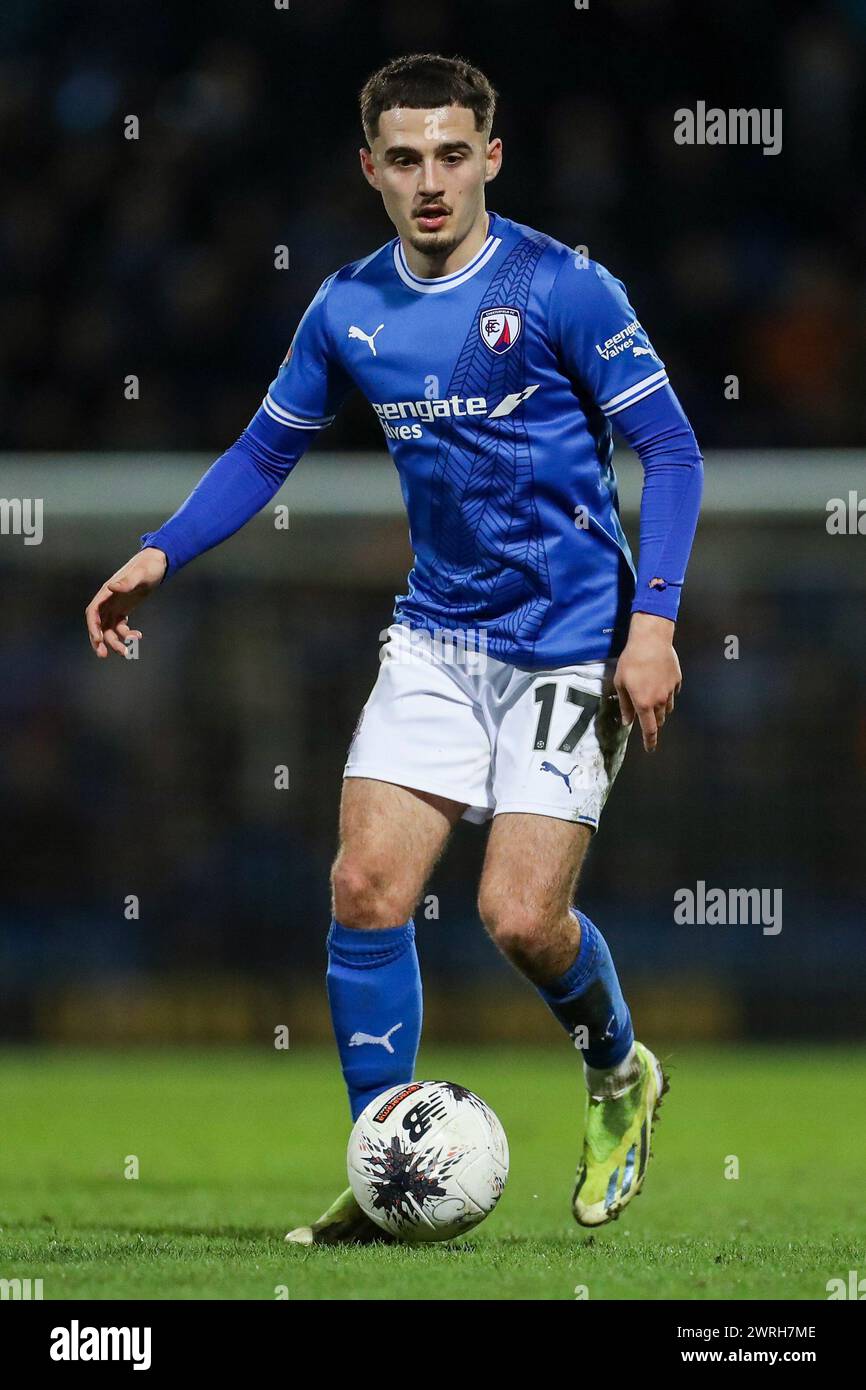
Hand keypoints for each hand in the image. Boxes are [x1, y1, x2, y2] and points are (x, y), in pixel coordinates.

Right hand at [85, 547, 167, 658]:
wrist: (158, 563)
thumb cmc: (148, 566)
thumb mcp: (140, 574)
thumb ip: (127, 582)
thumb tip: (111, 586)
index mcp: (107, 592)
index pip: (93, 612)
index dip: (93, 627)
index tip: (98, 640)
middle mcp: (108, 600)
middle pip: (98, 624)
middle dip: (99, 640)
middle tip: (104, 655)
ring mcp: (115, 605)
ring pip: (108, 628)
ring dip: (114, 641)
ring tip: (126, 652)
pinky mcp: (123, 609)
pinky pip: (119, 626)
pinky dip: (126, 634)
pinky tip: (138, 636)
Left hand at [614, 612, 681, 751]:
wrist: (651, 641)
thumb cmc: (631, 661)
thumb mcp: (620, 683)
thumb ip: (625, 705)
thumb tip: (627, 722)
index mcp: (644, 704)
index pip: (649, 730)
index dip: (650, 741)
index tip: (650, 749)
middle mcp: (660, 701)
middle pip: (659, 720)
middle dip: (652, 722)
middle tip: (645, 716)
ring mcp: (670, 691)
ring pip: (667, 708)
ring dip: (660, 709)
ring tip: (651, 697)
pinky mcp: (677, 680)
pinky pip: (673, 694)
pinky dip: (666, 694)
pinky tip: (659, 683)